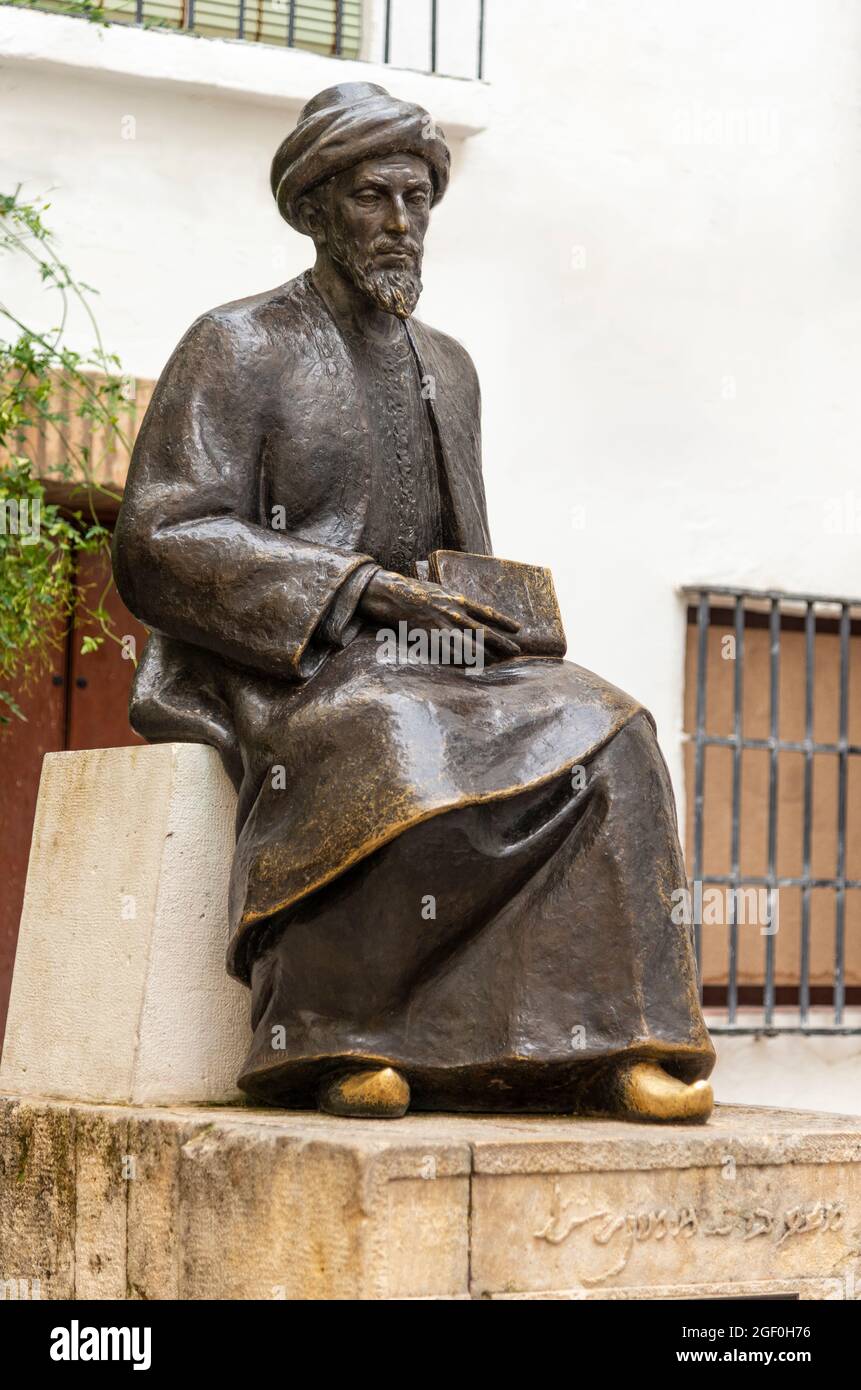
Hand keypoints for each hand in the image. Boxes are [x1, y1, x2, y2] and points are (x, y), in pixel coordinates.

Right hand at [359, 569, 520, 659]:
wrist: (393, 594)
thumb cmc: (415, 591)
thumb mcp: (441, 590)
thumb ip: (456, 601)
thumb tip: (470, 610)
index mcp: (459, 599)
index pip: (487, 612)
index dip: (504, 621)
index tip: (518, 629)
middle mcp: (455, 614)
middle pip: (485, 632)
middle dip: (502, 642)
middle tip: (516, 651)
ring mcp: (445, 628)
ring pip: (471, 645)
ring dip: (486, 655)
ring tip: (498, 661)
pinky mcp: (432, 639)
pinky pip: (452, 654)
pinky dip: (463, 661)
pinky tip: (473, 666)